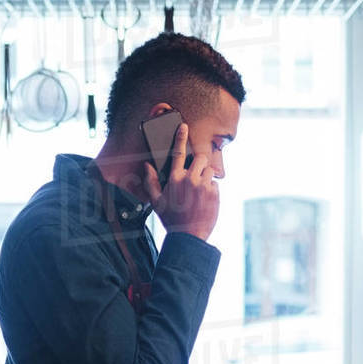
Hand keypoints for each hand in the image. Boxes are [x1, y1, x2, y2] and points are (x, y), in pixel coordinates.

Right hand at [143, 122, 218, 241]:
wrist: (189, 237)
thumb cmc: (171, 219)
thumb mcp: (156, 201)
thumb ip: (150, 182)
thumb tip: (147, 166)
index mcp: (174, 179)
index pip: (177, 153)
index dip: (180, 138)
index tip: (183, 126)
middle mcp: (190, 180)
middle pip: (200, 158)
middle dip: (199, 163)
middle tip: (196, 174)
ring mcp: (204, 186)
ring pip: (209, 170)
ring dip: (206, 176)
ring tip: (199, 191)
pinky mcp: (215, 194)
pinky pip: (215, 184)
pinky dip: (211, 189)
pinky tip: (205, 200)